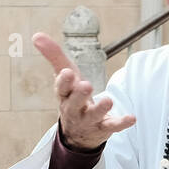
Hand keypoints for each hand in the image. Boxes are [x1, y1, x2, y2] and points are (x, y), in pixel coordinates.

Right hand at [34, 32, 135, 149]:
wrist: (77, 133)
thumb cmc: (71, 96)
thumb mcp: (64, 76)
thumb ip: (54, 56)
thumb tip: (37, 36)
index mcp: (64, 95)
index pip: (60, 88)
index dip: (63, 81)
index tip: (67, 72)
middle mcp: (73, 109)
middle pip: (74, 103)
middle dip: (79, 95)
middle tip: (86, 85)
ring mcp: (88, 120)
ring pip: (93, 116)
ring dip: (100, 109)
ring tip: (108, 100)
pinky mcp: (103, 128)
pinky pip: (112, 126)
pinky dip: (121, 122)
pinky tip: (131, 118)